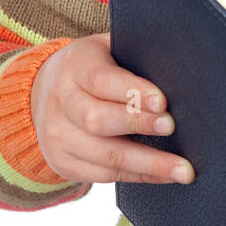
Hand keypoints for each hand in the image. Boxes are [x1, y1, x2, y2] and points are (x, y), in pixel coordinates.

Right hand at [29, 31, 194, 184]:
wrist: (43, 92)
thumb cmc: (94, 67)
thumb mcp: (108, 50)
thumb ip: (136, 57)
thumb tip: (180, 70)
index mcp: (76, 67)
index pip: (102, 80)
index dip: (133, 92)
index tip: (163, 102)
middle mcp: (62, 103)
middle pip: (98, 120)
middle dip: (139, 124)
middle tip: (172, 127)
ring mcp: (59, 136)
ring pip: (105, 155)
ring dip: (148, 164)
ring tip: (182, 169)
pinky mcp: (64, 163)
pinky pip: (105, 175)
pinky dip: (140, 176)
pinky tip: (165, 175)